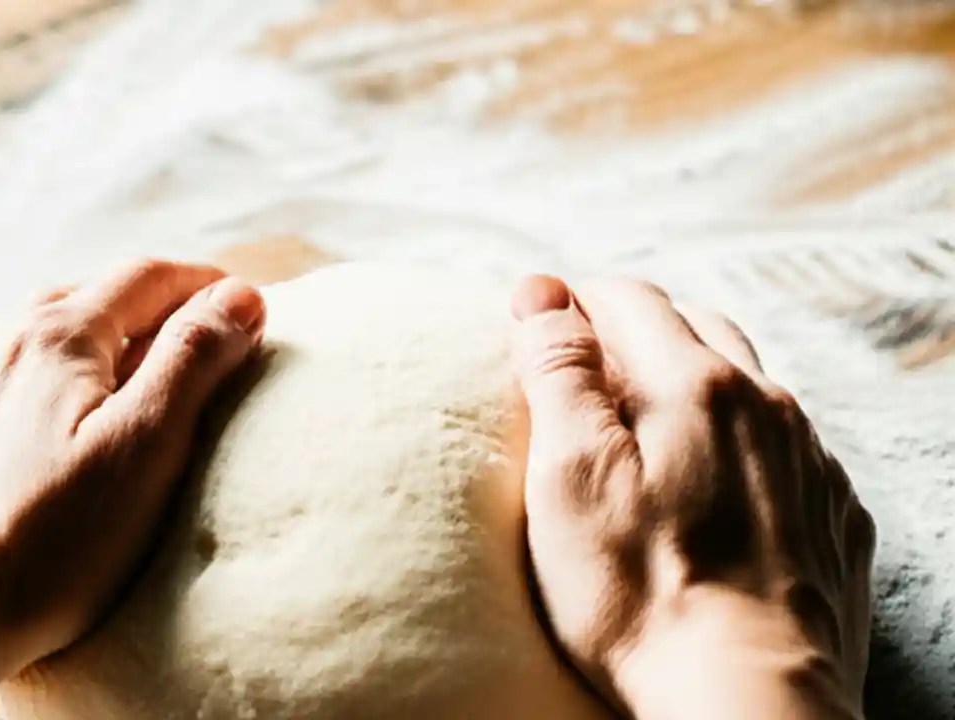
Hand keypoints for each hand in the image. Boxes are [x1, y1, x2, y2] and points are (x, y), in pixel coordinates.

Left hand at [0, 260, 265, 719]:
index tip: (247, 306)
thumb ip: (193, 360)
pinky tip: (50, 422)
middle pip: (90, 295)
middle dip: (151, 305)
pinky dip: (44, 381)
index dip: (205, 284)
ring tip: (128, 374)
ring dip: (95, 339)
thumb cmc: (50, 543)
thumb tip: (240, 296)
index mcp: (58, 337)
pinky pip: (1, 383)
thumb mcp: (146, 446)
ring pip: (38, 336)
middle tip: (196, 337)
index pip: (147, 277)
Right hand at [511, 275, 874, 718]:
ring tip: (648, 420)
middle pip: (695, 326)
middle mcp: (767, 405)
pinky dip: (741, 439)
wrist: (748, 700)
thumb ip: (557, 372)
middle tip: (587, 364)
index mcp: (696, 385)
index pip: (630, 300)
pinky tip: (712, 481)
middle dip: (636, 329)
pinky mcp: (832, 514)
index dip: (576, 300)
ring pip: (748, 382)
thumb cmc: (642, 594)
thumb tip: (541, 292)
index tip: (541, 321)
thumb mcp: (571, 475)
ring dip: (694, 379)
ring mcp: (809, 460)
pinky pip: (785, 445)